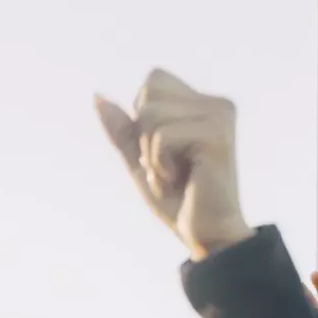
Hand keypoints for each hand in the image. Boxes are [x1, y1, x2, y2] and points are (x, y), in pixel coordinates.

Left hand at [94, 71, 252, 258]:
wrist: (207, 237)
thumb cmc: (179, 201)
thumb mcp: (141, 160)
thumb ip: (123, 130)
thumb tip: (97, 97)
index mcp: (204, 104)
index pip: (153, 80)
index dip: (144, 119)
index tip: (166, 153)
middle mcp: (217, 104)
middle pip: (149, 93)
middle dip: (145, 135)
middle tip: (170, 167)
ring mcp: (219, 117)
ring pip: (151, 115)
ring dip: (152, 155)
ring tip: (176, 176)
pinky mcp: (216, 136)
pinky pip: (161, 137)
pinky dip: (160, 165)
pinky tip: (181, 181)